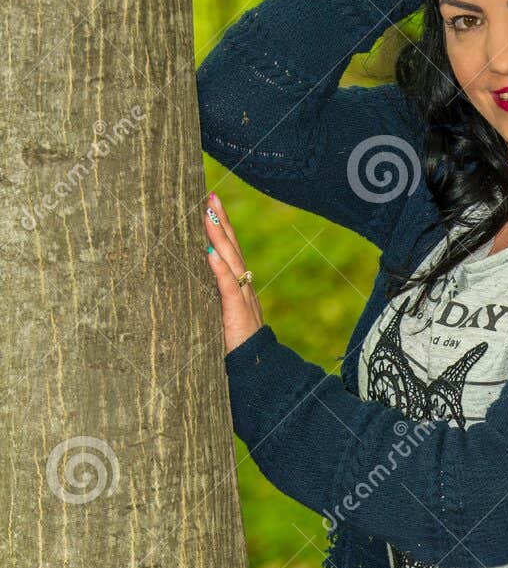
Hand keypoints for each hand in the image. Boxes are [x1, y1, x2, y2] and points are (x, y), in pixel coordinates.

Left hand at [203, 192, 264, 352]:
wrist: (258, 372)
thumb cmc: (233, 348)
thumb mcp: (220, 318)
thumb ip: (211, 300)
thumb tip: (190, 280)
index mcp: (238, 288)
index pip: (229, 251)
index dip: (222, 227)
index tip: (210, 203)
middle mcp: (243, 288)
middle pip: (232, 248)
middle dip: (221, 221)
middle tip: (209, 196)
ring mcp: (243, 299)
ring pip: (232, 261)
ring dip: (220, 236)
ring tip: (208, 213)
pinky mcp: (238, 314)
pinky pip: (229, 288)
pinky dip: (221, 270)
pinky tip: (210, 253)